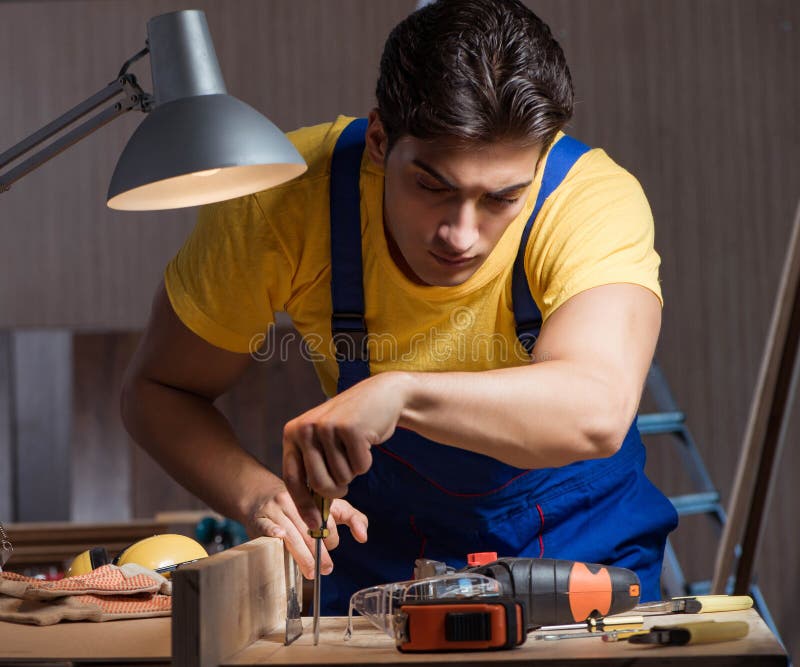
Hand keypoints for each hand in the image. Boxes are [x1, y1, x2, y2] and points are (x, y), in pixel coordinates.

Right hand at [245, 478, 367, 579]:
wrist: (260, 492)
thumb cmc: (300, 504)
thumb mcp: (326, 505)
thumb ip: (350, 517)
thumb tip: (364, 536)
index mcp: (314, 497)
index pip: (327, 519)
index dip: (331, 536)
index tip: (331, 547)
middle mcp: (295, 500)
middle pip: (310, 530)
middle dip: (319, 553)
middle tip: (327, 569)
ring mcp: (276, 509)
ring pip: (292, 533)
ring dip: (303, 555)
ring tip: (311, 572)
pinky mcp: (259, 519)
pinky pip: (266, 525)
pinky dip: (273, 531)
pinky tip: (280, 536)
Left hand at [282, 371, 408, 529]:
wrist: (382, 395)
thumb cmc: (352, 425)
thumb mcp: (323, 442)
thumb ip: (313, 469)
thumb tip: (312, 515)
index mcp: (293, 433)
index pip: (292, 479)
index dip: (304, 505)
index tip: (315, 524)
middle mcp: (305, 429)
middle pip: (319, 485)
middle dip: (336, 490)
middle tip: (346, 480)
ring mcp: (327, 427)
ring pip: (341, 477)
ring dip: (353, 471)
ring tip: (354, 447)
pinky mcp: (350, 429)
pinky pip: (360, 468)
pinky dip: (366, 461)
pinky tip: (366, 440)